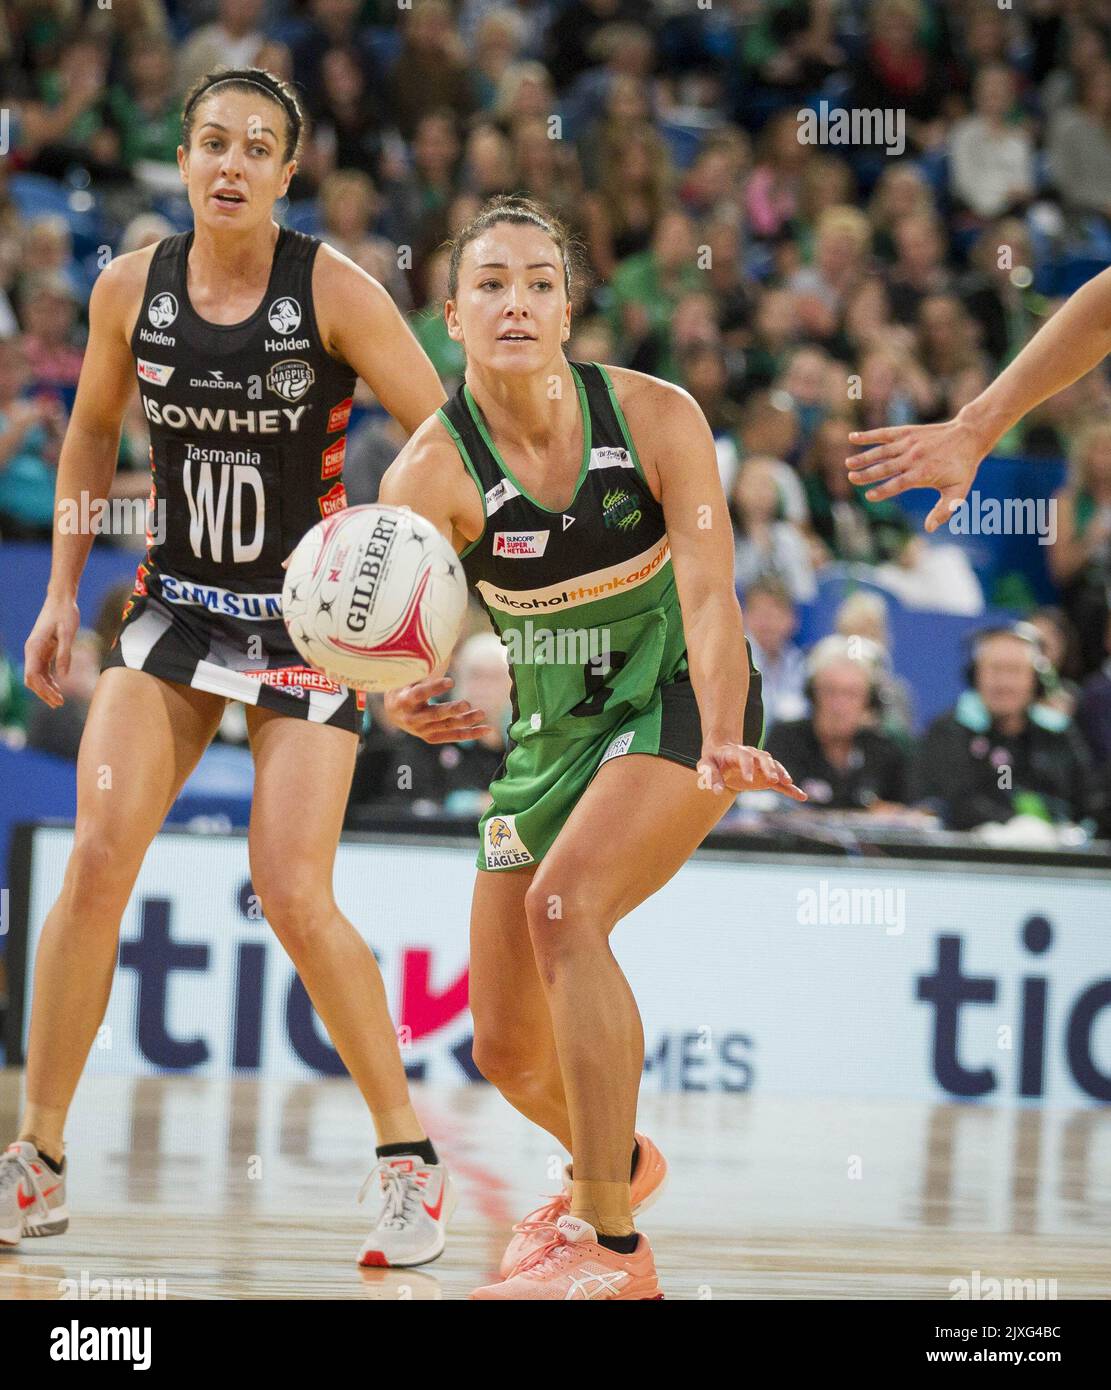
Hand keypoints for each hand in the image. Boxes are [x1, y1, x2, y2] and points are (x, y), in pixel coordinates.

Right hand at [24, 594, 80, 707]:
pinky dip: (49, 680)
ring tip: (60, 700)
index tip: (57, 699)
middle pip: (32, 679)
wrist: (61, 600)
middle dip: (44, 693)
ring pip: (37, 676)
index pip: (33, 676)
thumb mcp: (68, 634)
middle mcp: (32, 650)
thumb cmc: (65, 614)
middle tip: (59, 704)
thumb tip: (63, 676)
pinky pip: (43, 669)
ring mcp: (36, 650)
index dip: (43, 690)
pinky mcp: (43, 649)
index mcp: (34, 647)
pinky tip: (59, 687)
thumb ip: (65, 655)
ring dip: (47, 689)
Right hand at [384, 675, 493, 744]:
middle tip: (467, 704)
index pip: (420, 694)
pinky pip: (453, 736)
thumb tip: (442, 643)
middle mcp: (412, 718)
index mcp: (404, 700)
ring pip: (447, 726)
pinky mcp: (432, 737)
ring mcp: (422, 730)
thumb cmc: (404, 686)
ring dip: (466, 721)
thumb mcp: (407, 676)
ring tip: (482, 713)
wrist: (393, 712)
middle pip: (435, 715)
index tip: (451, 681)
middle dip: (452, 710)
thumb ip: (423, 667)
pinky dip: (470, 733)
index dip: (435, 688)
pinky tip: (487, 729)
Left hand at [697, 741, 806, 798]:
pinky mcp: (766, 777)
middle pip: (764, 758)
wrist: (724, 753)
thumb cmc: (714, 760)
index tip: (748, 779)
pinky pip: (780, 782)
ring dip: (782, 774)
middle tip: (774, 779)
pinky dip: (790, 789)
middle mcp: (753, 755)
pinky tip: (801, 796)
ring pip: (774, 767)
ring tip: (789, 783)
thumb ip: (710, 776)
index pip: (744, 757)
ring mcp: (762, 765)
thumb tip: (716, 791)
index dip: (747, 766)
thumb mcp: (706, 765)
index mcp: (737, 752)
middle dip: (769, 768)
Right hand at [846, 416, 985, 532]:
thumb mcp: (958, 491)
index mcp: (922, 473)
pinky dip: (869, 436)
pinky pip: (885, 434)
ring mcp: (909, 443)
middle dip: (867, 474)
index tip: (868, 496)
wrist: (969, 436)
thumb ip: (944, 510)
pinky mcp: (907, 432)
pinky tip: (853, 437)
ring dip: (864, 457)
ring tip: (849, 464)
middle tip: (851, 479)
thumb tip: (929, 528)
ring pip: (882, 452)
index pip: (897, 484)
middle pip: (886, 467)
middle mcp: (913, 458)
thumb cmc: (962, 467)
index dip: (882, 490)